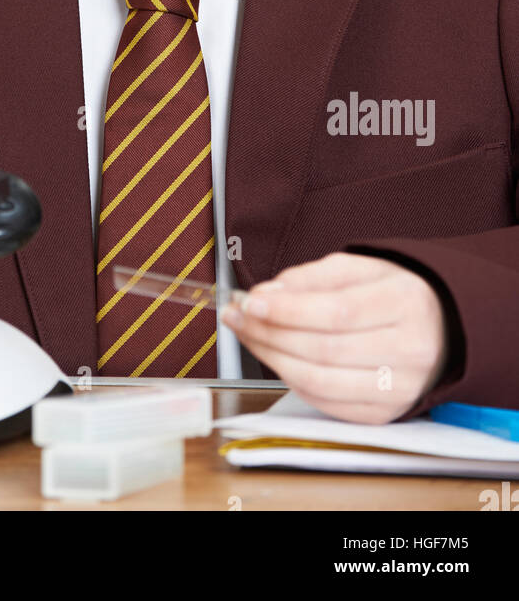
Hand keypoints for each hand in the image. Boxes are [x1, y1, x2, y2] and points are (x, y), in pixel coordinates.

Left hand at [222, 252, 449, 423]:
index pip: (337, 312)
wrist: (444, 330)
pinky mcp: (385, 414)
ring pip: (320, 382)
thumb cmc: (395, 295)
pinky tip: (275, 358)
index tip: (250, 300)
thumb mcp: (362, 268)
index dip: (288, 310)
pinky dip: (292, 382)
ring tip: (248, 335)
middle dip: (269, 333)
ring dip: (272, 359)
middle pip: (323, 350)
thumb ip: (312, 277)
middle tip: (237, 316)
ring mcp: (399, 389)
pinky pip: (326, 404)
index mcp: (406, 303)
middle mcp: (409, 351)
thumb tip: (267, 293)